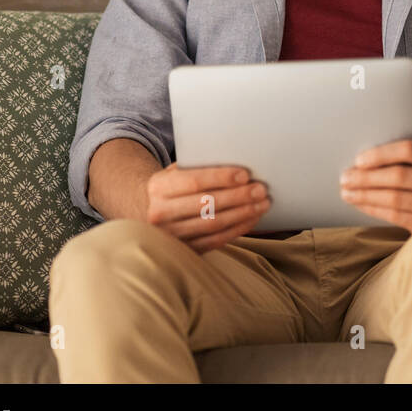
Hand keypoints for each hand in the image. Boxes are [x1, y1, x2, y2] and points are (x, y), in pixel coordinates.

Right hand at [145, 163, 270, 253]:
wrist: (148, 212)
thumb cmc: (173, 186)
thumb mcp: (176, 171)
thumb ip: (197, 166)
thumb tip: (235, 160)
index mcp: (158, 188)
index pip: (193, 182)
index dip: (221, 178)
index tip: (245, 175)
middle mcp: (160, 214)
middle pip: (207, 205)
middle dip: (238, 197)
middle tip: (261, 189)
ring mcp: (171, 236)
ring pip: (214, 224)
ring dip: (243, 213)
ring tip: (263, 203)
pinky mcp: (184, 250)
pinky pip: (216, 240)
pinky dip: (238, 229)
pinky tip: (253, 218)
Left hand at [339, 122, 411, 232]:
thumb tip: (389, 115)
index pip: (410, 149)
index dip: (381, 154)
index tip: (359, 159)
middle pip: (399, 176)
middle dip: (366, 177)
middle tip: (345, 176)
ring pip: (394, 199)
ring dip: (364, 194)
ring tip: (346, 191)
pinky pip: (394, 216)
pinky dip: (372, 208)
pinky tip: (359, 203)